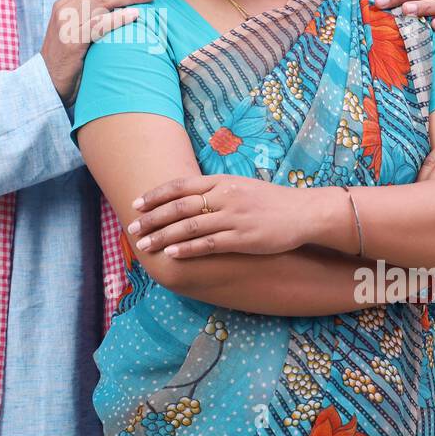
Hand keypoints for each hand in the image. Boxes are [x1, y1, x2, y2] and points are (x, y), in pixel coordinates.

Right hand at [40, 0, 159, 106]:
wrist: (47, 83)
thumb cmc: (70, 59)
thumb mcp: (79, 30)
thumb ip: (93, 15)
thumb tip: (124, 4)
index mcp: (66, 2)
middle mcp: (65, 8)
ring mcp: (66, 24)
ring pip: (102, 0)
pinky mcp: (71, 43)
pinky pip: (98, 25)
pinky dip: (118, 18)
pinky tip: (135, 15)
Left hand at [126, 174, 315, 259]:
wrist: (303, 213)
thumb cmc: (270, 202)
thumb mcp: (240, 186)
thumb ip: (214, 190)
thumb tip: (186, 197)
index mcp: (221, 181)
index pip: (180, 186)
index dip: (155, 195)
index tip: (136, 204)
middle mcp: (224, 196)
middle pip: (179, 206)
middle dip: (152, 218)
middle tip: (131, 228)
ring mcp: (233, 217)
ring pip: (189, 226)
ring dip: (163, 236)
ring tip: (145, 245)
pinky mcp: (242, 238)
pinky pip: (208, 244)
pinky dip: (187, 248)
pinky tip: (172, 253)